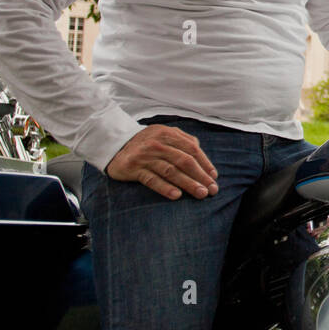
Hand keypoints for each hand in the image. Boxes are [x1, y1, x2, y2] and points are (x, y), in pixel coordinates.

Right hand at [105, 125, 219, 200]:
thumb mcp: (164, 135)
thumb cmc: (146, 143)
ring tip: (200, 194)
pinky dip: (165, 187)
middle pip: (184, 161)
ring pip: (171, 171)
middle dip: (200, 176)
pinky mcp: (134, 168)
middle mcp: (157, 143)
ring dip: (188, 183)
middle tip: (211, 190)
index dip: (205, 164)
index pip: (192, 149)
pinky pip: (152, 179)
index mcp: (168, 134)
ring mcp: (145, 156)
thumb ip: (183, 140)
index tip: (213, 177)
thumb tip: (200, 153)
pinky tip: (176, 195)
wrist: (115, 146)